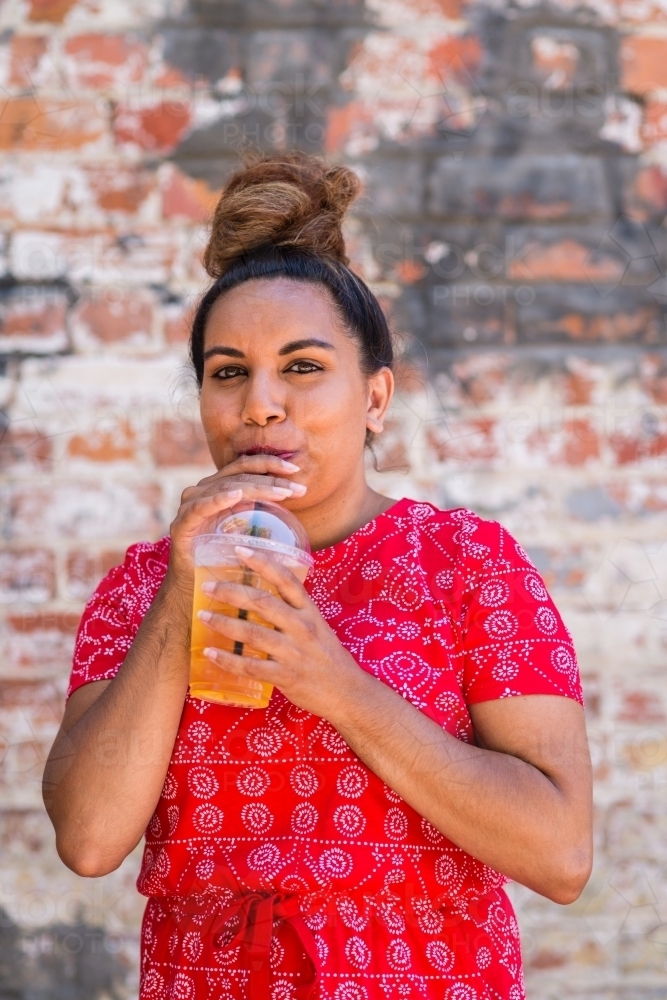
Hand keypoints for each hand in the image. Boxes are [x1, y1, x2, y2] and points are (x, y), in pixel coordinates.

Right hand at [166, 454, 306, 596]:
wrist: (194, 584)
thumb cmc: (223, 555)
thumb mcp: (245, 528)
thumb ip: (258, 510)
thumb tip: (290, 498)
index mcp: (218, 487)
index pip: (244, 466)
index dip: (269, 464)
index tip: (295, 470)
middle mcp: (202, 490)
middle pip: (240, 476)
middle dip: (272, 480)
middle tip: (298, 488)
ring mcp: (190, 505)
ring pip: (226, 488)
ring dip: (256, 489)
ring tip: (281, 494)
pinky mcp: (182, 524)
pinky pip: (201, 508)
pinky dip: (218, 500)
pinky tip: (235, 496)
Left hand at [196, 545, 366, 719]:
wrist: (347, 692)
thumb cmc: (328, 657)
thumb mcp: (317, 626)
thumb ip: (294, 611)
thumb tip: (262, 597)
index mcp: (309, 611)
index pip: (286, 580)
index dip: (262, 562)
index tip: (240, 550)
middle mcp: (302, 627)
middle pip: (263, 603)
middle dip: (231, 592)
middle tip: (208, 586)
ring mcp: (293, 652)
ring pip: (253, 633)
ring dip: (224, 623)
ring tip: (203, 616)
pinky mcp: (285, 676)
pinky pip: (250, 666)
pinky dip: (228, 659)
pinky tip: (210, 653)